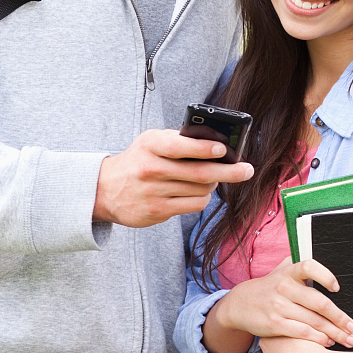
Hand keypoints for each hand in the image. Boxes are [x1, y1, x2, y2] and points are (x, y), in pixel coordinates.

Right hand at [92, 129, 252, 227]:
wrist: (105, 189)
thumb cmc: (138, 160)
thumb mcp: (150, 142)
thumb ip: (179, 140)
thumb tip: (217, 143)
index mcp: (150, 146)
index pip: (180, 146)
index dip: (204, 148)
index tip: (224, 149)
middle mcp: (150, 169)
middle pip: (199, 173)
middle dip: (229, 171)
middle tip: (247, 170)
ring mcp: (153, 193)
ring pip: (200, 190)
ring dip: (213, 184)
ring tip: (213, 178)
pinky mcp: (157, 211)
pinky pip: (193, 205)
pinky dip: (202, 198)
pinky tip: (197, 192)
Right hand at [215, 259, 352, 348]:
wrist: (238, 305)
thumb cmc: (267, 288)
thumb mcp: (278, 271)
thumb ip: (297, 264)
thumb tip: (321, 253)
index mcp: (287, 272)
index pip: (308, 267)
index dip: (325, 276)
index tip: (337, 288)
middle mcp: (283, 288)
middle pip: (319, 303)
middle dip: (341, 318)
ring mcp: (278, 306)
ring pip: (314, 321)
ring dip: (335, 332)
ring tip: (349, 339)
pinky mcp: (274, 324)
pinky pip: (302, 332)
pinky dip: (318, 338)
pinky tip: (328, 341)